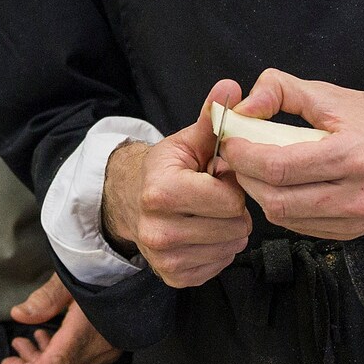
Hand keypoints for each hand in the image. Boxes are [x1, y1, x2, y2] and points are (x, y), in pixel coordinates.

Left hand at [1, 274, 119, 363]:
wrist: (133, 271)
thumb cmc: (103, 269)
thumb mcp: (71, 276)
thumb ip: (45, 298)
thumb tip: (19, 315)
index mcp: (86, 328)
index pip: (57, 363)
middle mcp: (99, 344)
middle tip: (9, 363)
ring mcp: (107, 348)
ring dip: (43, 362)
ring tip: (22, 346)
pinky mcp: (111, 345)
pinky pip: (81, 361)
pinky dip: (60, 357)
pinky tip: (46, 341)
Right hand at [102, 79, 253, 287]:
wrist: (130, 201)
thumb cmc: (167, 169)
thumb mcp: (188, 141)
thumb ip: (212, 117)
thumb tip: (230, 87)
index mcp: (161, 192)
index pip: (229, 200)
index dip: (232, 186)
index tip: (217, 178)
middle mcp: (158, 230)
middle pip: (233, 226)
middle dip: (233, 209)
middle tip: (215, 197)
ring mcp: (164, 258)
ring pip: (231, 247)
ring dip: (229, 230)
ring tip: (209, 213)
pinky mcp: (173, 277)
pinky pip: (219, 266)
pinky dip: (219, 250)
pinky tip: (204, 233)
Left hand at [214, 69, 363, 241]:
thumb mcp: (333, 94)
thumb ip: (282, 90)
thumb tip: (244, 107)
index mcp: (355, 154)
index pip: (280, 167)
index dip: (244, 156)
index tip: (230, 142)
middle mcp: (359, 194)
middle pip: (278, 200)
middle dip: (246, 179)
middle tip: (236, 158)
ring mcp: (358, 220)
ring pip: (287, 218)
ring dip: (261, 196)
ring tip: (254, 172)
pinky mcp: (355, 234)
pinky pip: (303, 228)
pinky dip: (283, 209)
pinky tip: (280, 188)